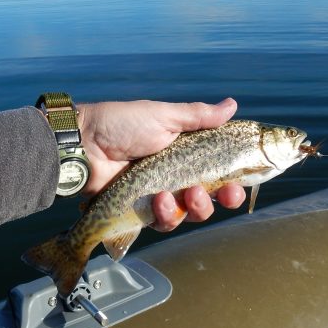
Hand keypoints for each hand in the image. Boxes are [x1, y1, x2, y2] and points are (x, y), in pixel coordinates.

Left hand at [77, 98, 245, 231]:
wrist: (84, 142)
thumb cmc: (122, 124)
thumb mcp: (163, 116)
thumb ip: (198, 116)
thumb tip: (233, 105)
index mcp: (183, 152)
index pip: (217, 170)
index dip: (234, 179)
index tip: (243, 181)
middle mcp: (174, 176)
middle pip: (209, 197)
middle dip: (223, 199)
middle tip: (225, 194)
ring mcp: (158, 195)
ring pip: (188, 214)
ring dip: (196, 207)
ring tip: (186, 194)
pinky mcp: (140, 211)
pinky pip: (162, 222)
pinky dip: (167, 214)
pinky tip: (161, 200)